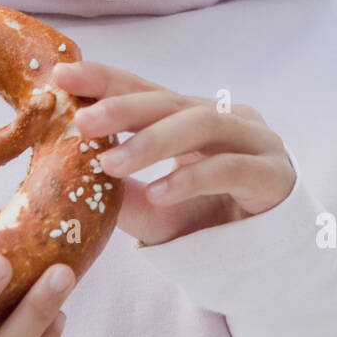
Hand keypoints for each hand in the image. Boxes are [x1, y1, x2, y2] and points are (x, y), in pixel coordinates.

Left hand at [52, 61, 295, 246]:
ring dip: (153, 142)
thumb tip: (72, 177)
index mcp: (190, 118)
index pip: (145, 89)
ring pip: (203, 124)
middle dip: (122, 107)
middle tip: (81, 121)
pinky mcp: (274, 174)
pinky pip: (230, 167)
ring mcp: (254, 141)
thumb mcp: (153, 212)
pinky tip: (160, 193)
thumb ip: (122, 196)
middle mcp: (224, 118)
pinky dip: (192, 178)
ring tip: (111, 165)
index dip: (105, 79)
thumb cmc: (207, 224)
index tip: (62, 76)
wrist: (267, 261)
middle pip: (170, 101)